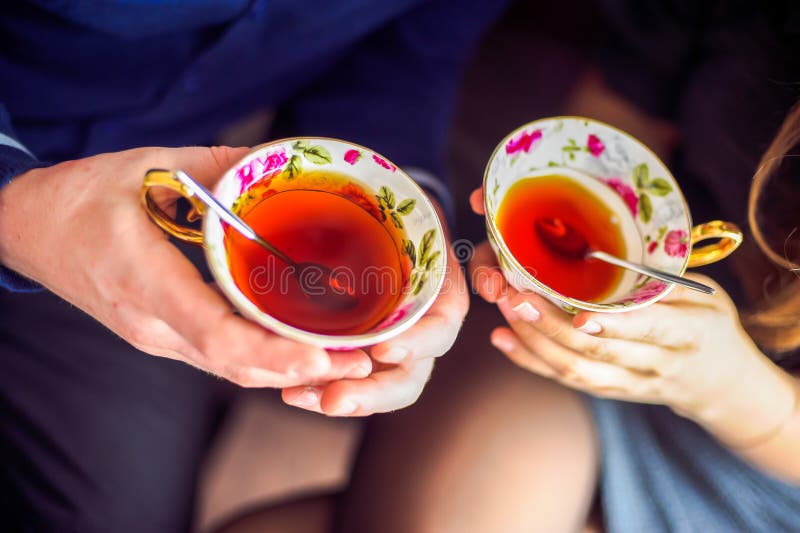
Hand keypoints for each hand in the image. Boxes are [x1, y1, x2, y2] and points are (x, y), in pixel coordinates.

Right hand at [0, 147, 371, 387]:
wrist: (28, 229)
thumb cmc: (81, 196)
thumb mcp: (148, 165)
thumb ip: (218, 167)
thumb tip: (278, 164)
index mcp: (145, 279)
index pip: (216, 335)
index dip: (273, 352)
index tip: (322, 355)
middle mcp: (152, 324)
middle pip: (235, 366)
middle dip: (301, 370)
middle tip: (363, 360)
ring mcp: (155, 337)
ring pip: (231, 371)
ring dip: (288, 373)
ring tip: (347, 362)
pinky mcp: (161, 336)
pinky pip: (219, 359)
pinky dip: (264, 362)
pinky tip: (301, 352)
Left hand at [283, 214, 468, 415]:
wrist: (383, 224)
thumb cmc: (401, 214)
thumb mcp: (415, 206)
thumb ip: (415, 212)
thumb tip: (402, 192)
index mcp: (442, 297)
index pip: (442, 327)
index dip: (417, 342)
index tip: (381, 346)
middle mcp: (421, 331)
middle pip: (409, 377)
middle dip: (373, 393)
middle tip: (335, 399)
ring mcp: (391, 348)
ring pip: (376, 386)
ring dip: (342, 398)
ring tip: (302, 397)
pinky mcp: (360, 354)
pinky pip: (346, 381)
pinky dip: (319, 388)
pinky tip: (292, 391)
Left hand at [467, 186, 795, 444]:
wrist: (719, 384)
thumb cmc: (709, 325)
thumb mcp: (704, 294)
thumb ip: (665, 276)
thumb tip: (619, 239)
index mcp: (688, 334)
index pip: (651, 328)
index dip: (616, 324)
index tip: (582, 313)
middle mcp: (656, 364)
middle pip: (598, 351)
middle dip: (553, 326)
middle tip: (517, 297)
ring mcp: (628, 383)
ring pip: (576, 368)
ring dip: (535, 340)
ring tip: (505, 308)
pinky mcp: (607, 391)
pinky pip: (564, 378)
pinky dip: (530, 359)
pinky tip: (501, 338)